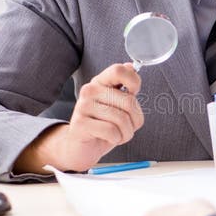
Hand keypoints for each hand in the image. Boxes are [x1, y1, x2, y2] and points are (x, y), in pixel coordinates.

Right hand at [13, 63, 144, 173]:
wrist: (81, 148)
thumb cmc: (103, 126)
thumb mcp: (118, 106)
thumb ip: (125, 88)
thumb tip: (131, 66)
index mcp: (100, 82)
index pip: (119, 70)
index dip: (133, 82)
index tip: (133, 95)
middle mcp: (90, 90)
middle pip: (129, 101)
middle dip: (135, 120)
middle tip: (127, 127)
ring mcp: (83, 106)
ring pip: (121, 119)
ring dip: (126, 133)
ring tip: (118, 135)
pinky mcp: (80, 123)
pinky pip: (111, 131)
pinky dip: (116, 139)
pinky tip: (109, 139)